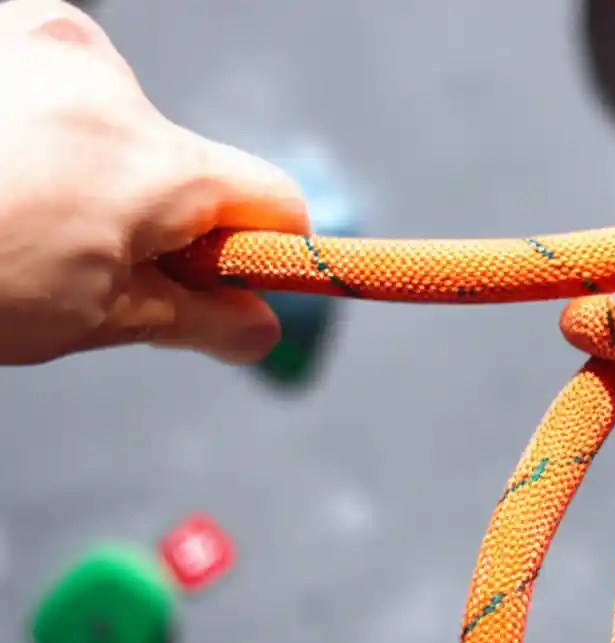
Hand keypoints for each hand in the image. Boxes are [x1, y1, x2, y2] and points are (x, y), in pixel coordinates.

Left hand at [0, 0, 307, 364]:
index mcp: (151, 165)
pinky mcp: (1, 20)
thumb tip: (261, 327)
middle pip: (182, 158)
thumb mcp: (85, 317)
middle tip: (77, 254)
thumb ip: (195, 319)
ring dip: (80, 158)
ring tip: (5, 200)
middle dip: (150, 211)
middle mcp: (108, 82)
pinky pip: (45, 74)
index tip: (228, 278)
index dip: (263, 249)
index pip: (275, 200)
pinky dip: (27, 113)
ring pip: (107, 117)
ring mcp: (43, 38)